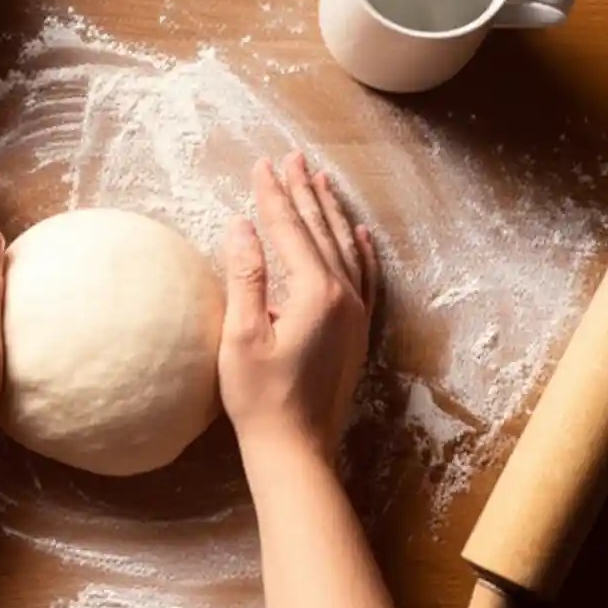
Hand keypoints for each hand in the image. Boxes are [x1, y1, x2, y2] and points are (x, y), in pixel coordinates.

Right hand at [218, 152, 379, 460]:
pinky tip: (359, 233)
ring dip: (331, 212)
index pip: (290, 229)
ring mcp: (356, 314)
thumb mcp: (241, 336)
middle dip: (304, 192)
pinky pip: (366, 277)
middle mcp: (344, 296)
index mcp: (315, 292)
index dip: (273, 195)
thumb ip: (245, 276)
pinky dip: (361, 249)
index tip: (261, 164)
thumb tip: (241, 225)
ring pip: (346, 247)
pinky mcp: (358, 332)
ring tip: (321, 180)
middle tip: (292, 157)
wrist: (296, 449)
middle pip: (321, 230)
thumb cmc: (260, 399)